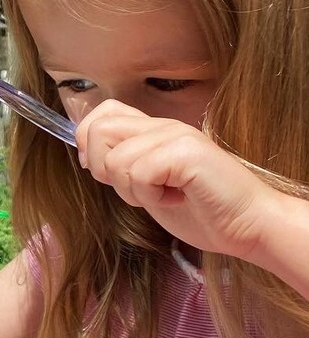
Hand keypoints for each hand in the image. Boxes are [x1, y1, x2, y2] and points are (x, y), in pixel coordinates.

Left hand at [76, 99, 274, 260]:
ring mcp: (176, 136)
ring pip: (116, 159)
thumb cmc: (202, 210)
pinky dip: (150, 196)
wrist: (249, 226)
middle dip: (102, 169)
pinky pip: (140, 173)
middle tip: (134, 188)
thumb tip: (87, 158)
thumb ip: (124, 166)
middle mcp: (163, 126)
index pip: (103, 112)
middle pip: (99, 130)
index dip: (88, 141)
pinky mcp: (186, 153)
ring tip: (162, 195)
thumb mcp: (149, 186)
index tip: (102, 171)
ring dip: (132, 190)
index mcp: (153, 130)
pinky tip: (175, 199)